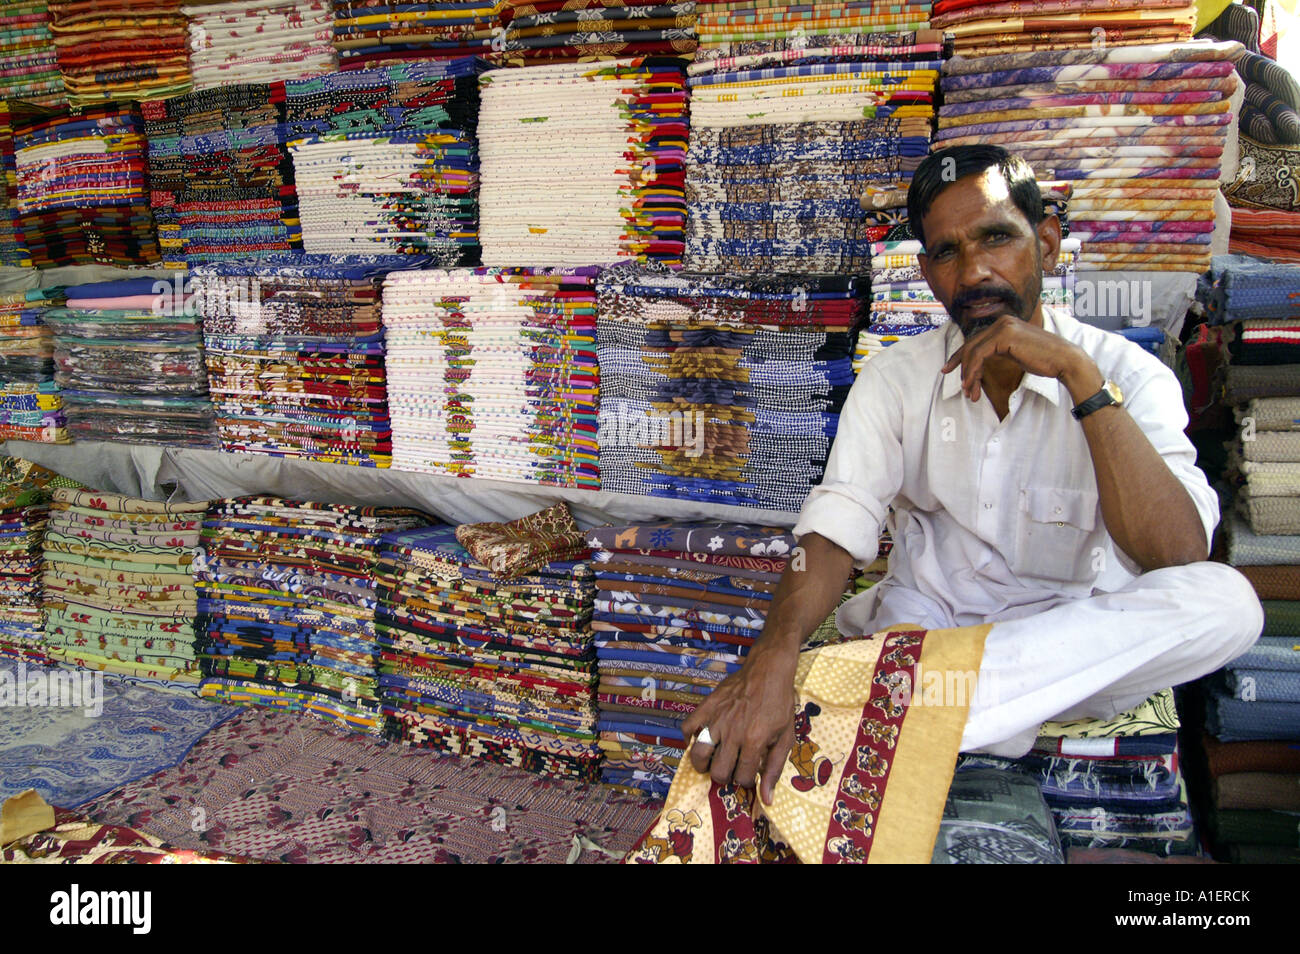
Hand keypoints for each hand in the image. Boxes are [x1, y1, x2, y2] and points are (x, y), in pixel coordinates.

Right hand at [680, 642, 797, 805]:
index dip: (745, 781)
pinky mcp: (707, 706)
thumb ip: (774, 768)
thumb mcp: (785, 737)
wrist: (768, 670)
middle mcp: (733, 732)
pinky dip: (689, 738)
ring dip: (702, 765)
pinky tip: (698, 740)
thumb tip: (767, 798)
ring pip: (699, 754)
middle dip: (724, 777)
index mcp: (754, 741)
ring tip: (710, 763)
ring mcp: (717, 718)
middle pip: (718, 770)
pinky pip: (687, 727)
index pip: (742, 776)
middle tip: (729, 770)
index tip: (747, 775)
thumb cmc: (780, 703)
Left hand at [940, 315, 1100, 404]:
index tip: (948, 369)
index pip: (976, 340)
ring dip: (969, 374)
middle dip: (962, 368)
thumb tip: (981, 361)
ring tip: (970, 392)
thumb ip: (1000, 351)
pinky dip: (973, 371)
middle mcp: (1002, 321)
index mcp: (1005, 324)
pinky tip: (973, 385)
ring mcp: (1003, 326)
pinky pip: (979, 355)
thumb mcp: (1017, 353)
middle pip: (971, 345)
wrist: (1064, 361)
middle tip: (962, 388)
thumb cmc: (1044, 361)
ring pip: (973, 352)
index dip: (960, 356)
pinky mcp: (1004, 336)